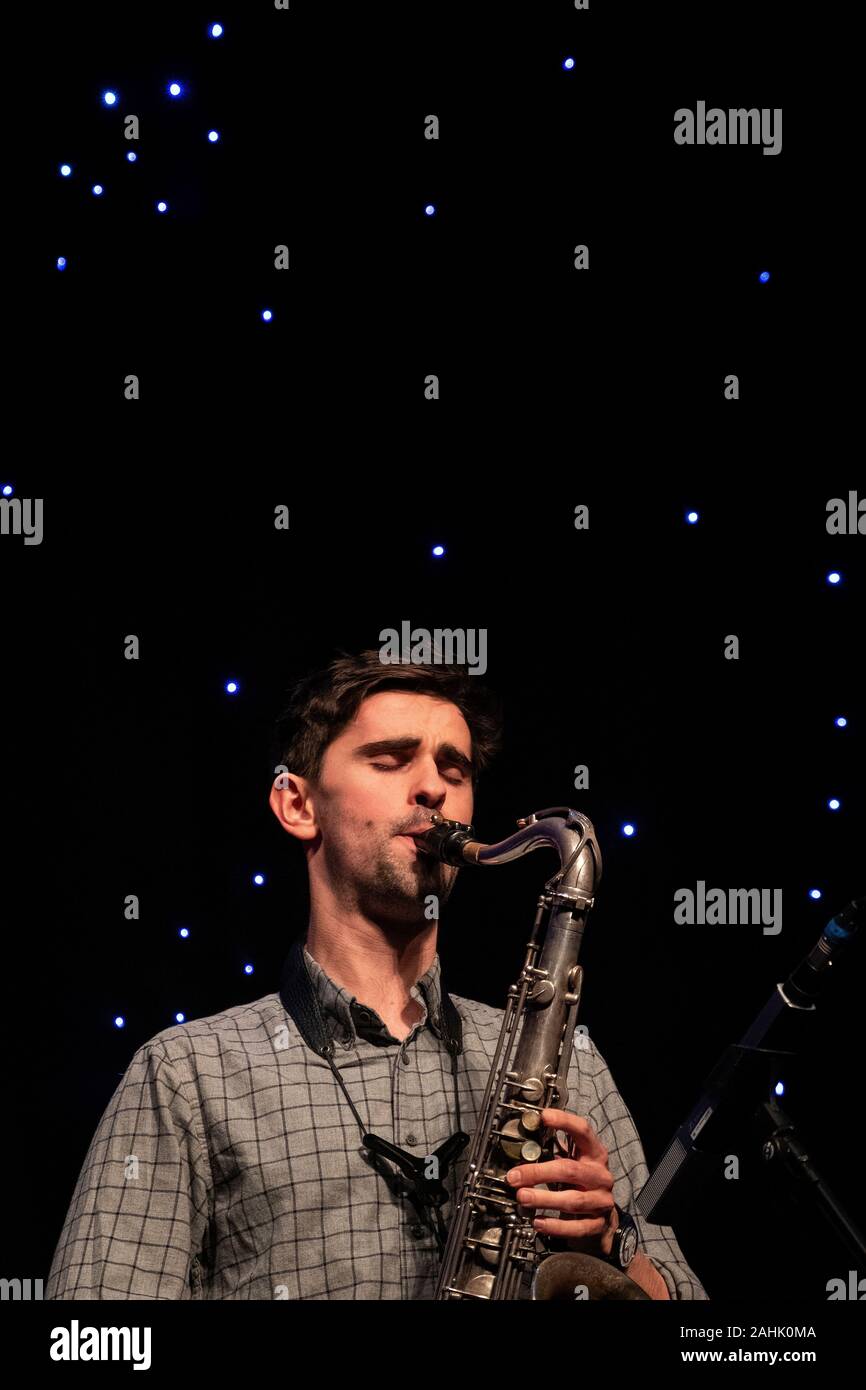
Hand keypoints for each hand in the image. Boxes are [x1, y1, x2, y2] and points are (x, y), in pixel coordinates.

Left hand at [505, 1107, 617, 1255]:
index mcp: (594, 1154)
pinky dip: (555, 1226)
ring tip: (522, 1197)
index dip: (565, 1121)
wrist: (604, 1218)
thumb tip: (521, 1146)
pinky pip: (576, 1227)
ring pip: (572, 1200)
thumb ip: (554, 1154)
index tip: (543, 1116)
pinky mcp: (598, 1224)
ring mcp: (602, 1200)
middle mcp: (600, 1175)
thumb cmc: (582, 1184)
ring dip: (544, 1199)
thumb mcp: (573, 1163)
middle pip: (570, 1170)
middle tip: (515, 1176)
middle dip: (539, 1173)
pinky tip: (538, 1222)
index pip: (583, 1131)